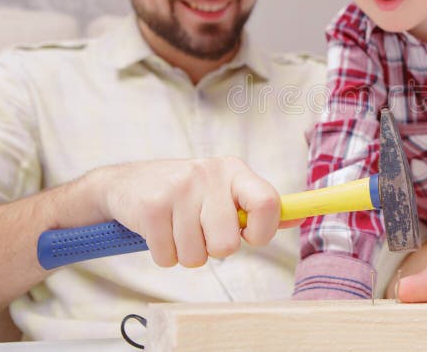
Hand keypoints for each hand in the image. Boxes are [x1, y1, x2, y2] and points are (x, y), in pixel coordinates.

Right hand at [90, 157, 283, 267]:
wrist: (126, 184)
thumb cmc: (187, 194)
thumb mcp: (225, 190)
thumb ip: (259, 206)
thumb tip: (300, 216)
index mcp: (234, 170)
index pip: (268, 203)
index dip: (262, 231)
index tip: (248, 237)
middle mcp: (208, 174)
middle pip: (227, 244)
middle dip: (214, 249)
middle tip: (201, 231)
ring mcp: (178, 189)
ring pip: (196, 256)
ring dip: (186, 253)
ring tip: (178, 229)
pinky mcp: (151, 207)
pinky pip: (168, 257)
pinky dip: (164, 254)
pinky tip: (159, 232)